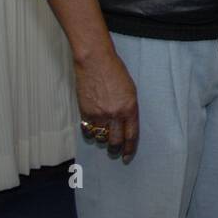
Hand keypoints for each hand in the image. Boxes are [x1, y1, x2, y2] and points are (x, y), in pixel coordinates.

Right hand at [74, 47, 138, 162]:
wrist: (95, 61)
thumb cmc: (115, 72)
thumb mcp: (130, 90)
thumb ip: (129, 108)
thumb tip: (125, 124)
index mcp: (130, 107)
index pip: (131, 135)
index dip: (129, 148)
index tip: (127, 156)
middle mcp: (115, 113)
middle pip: (115, 141)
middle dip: (115, 150)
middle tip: (115, 152)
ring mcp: (99, 114)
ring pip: (101, 138)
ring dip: (102, 141)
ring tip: (104, 139)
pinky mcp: (85, 112)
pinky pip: (88, 130)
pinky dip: (90, 133)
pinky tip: (92, 131)